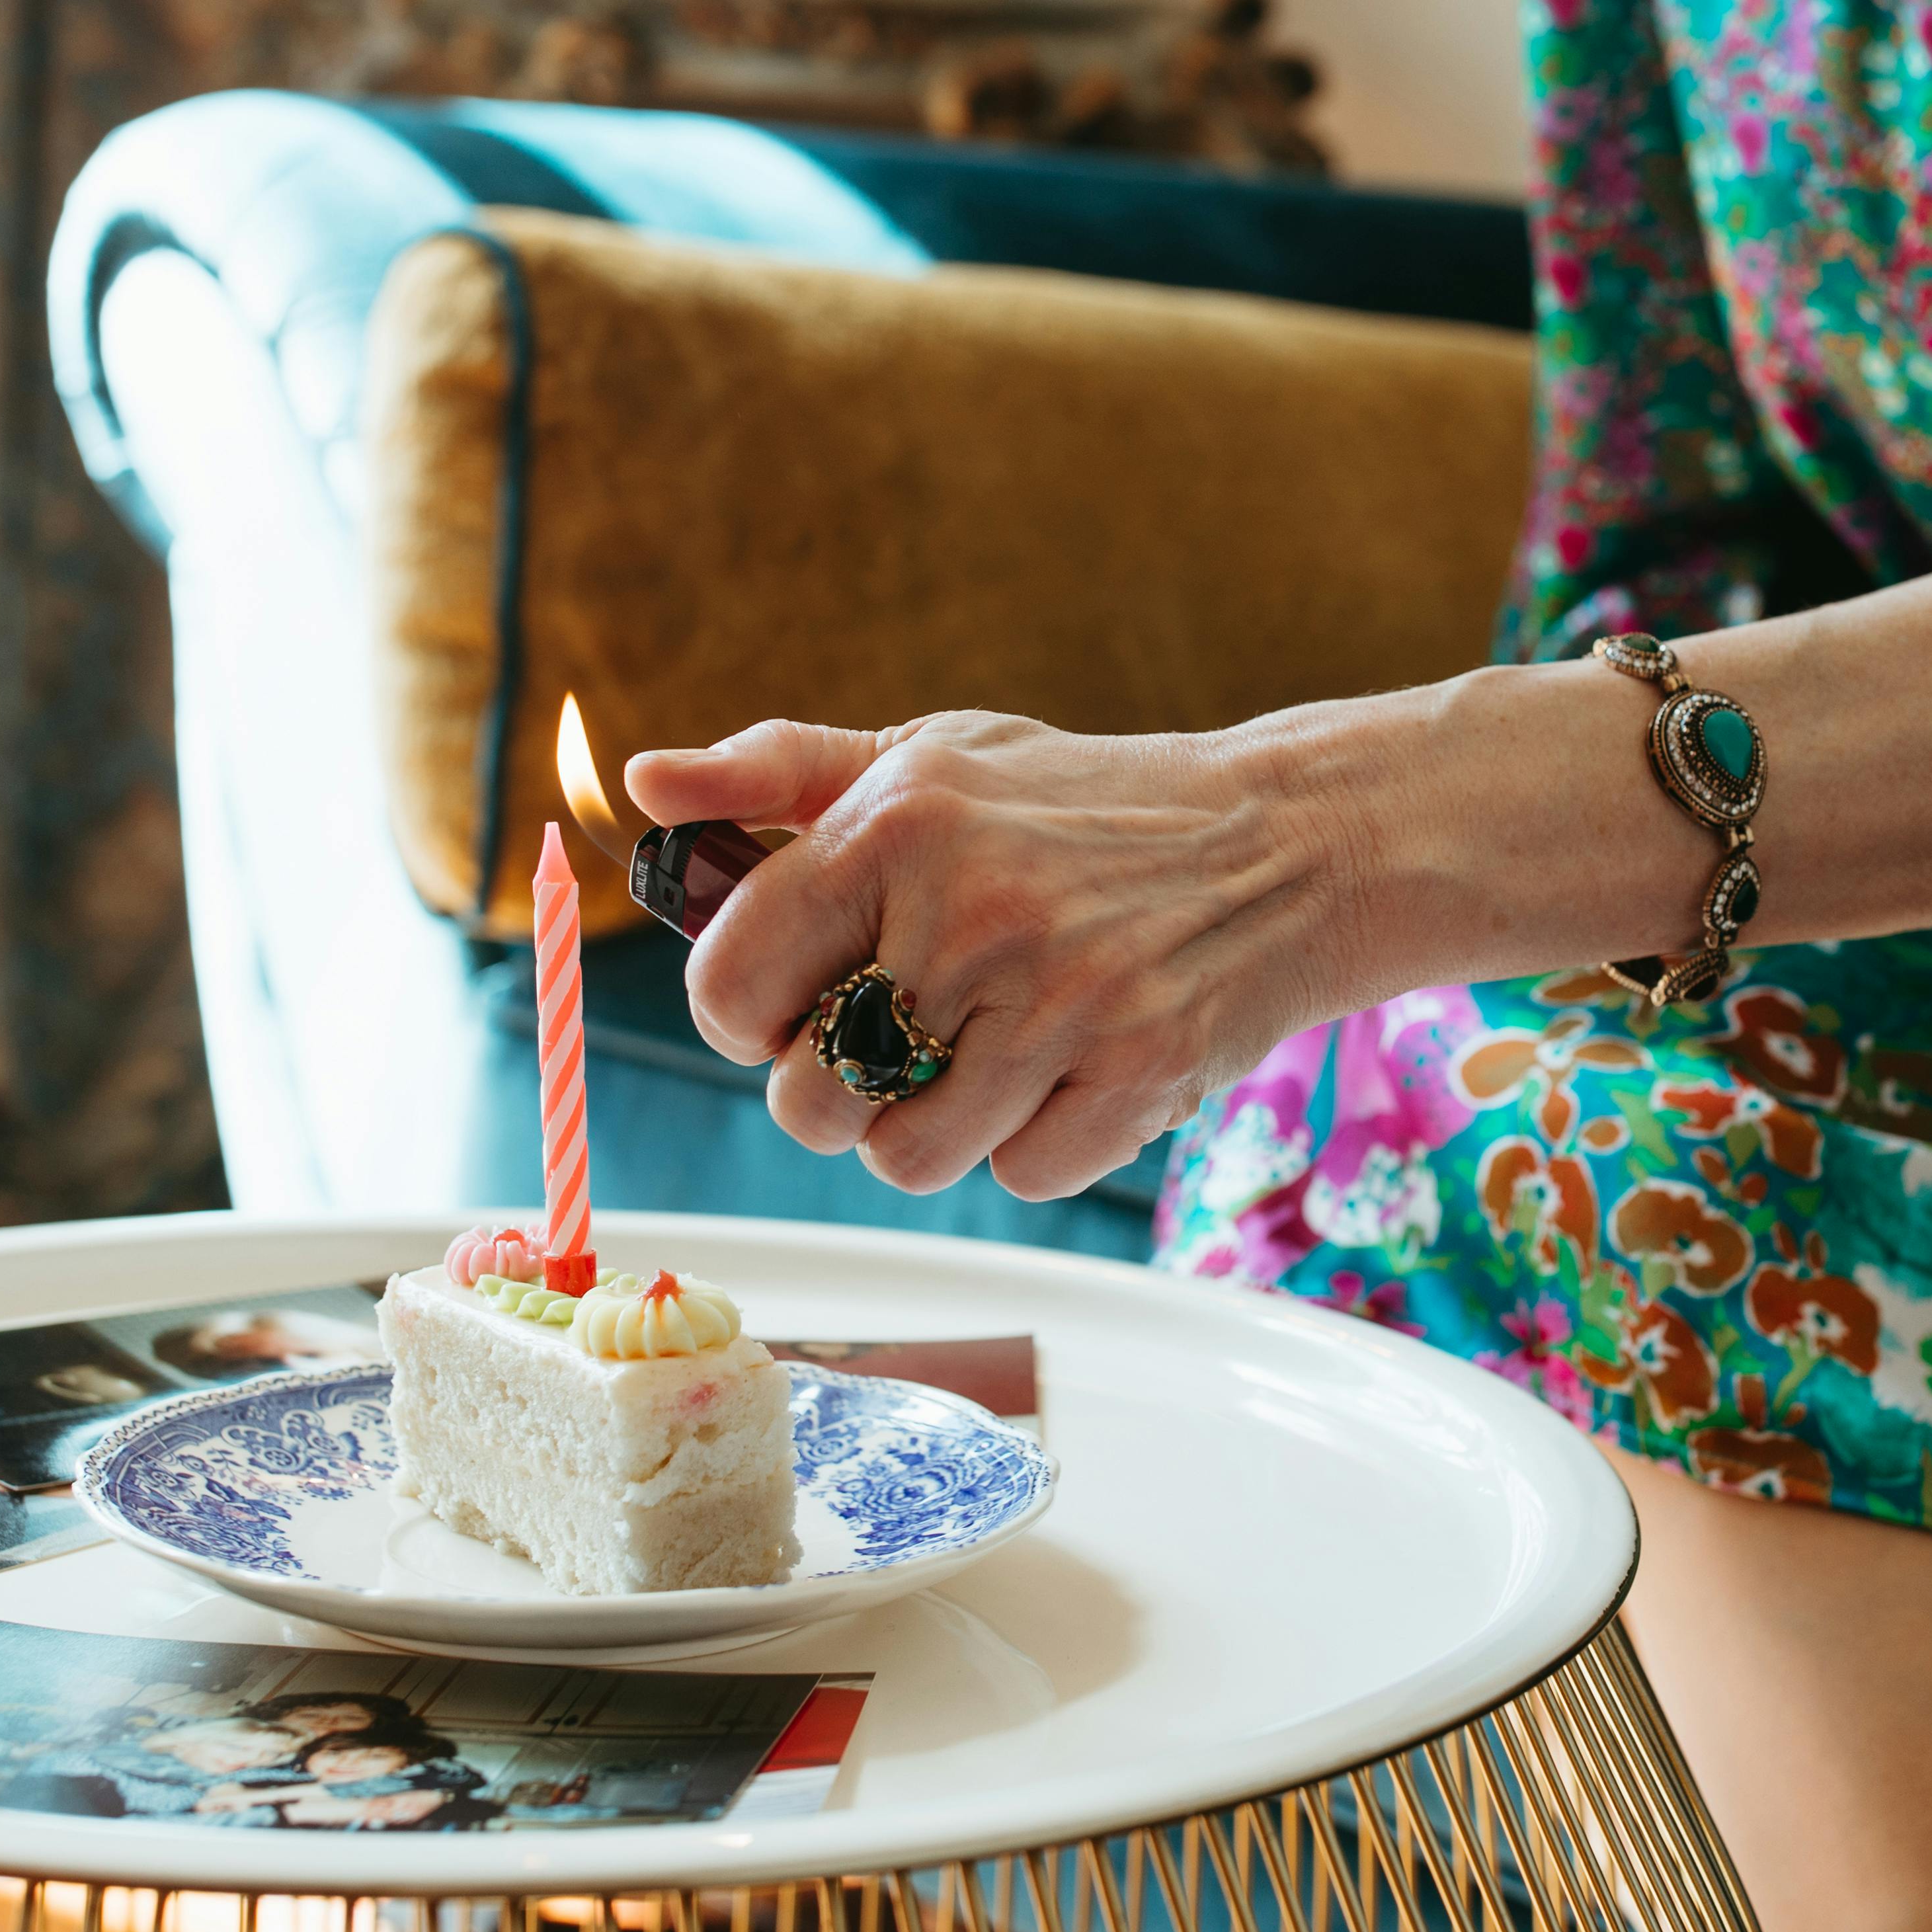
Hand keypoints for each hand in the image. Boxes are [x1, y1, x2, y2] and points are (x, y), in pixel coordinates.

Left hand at [624, 714, 1362, 1202]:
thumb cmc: (1079, 805)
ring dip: (933, 1129)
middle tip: (902, 1037)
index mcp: (899, 824)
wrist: (1285, 843)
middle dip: (838, 1092)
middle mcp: (972, 911)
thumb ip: (778, 772)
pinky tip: (1071, 1069)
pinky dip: (1036, 1144)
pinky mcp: (1138, 1071)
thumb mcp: (930, 756)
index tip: (790, 1004)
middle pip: (807, 1102)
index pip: (730, 981)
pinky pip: (1019, 1176)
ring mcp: (1062, 999)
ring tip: (989, 1053)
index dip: (744, 1017)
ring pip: (907, 1159)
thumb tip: (646, 784)